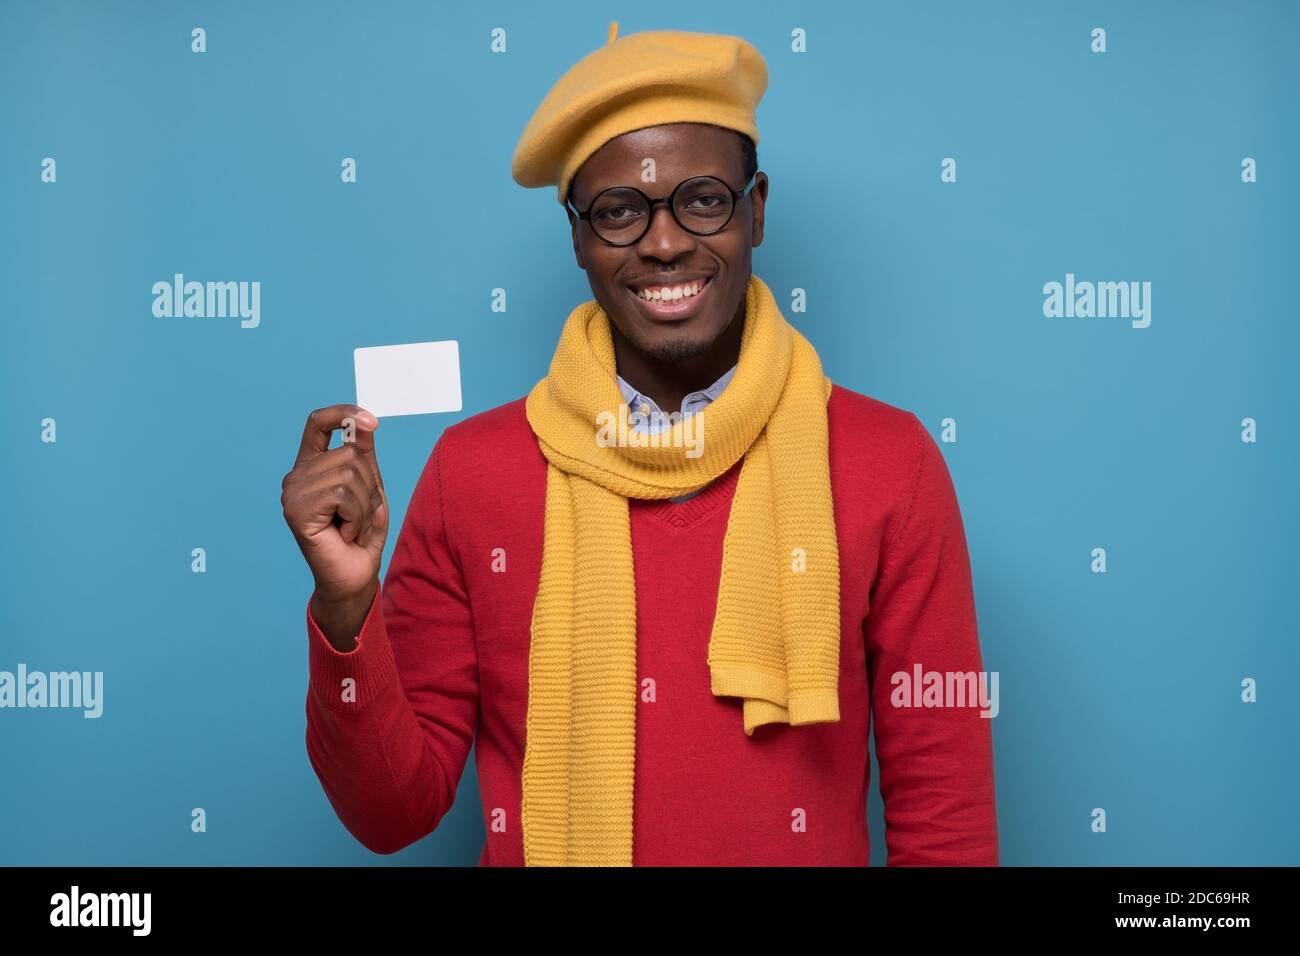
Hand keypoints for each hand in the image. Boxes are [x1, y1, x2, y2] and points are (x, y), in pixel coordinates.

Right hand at [282, 404, 388, 605]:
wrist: (353, 577)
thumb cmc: (360, 534)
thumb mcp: (369, 488)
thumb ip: (365, 455)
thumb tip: (367, 421)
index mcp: (312, 465)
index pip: (318, 423)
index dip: (343, 414)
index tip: (371, 421)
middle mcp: (297, 476)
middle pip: (349, 453)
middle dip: (369, 487)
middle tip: (360, 515)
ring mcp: (292, 493)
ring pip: (348, 473)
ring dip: (364, 506)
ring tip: (353, 526)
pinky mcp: (296, 510)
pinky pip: (342, 494)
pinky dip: (356, 517)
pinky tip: (345, 535)